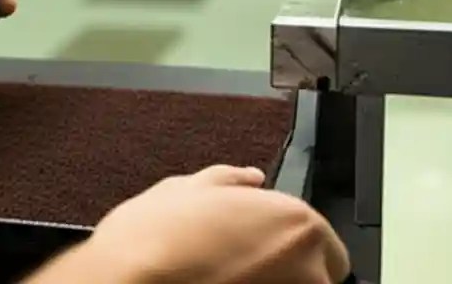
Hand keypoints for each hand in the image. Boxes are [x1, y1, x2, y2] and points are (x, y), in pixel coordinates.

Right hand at [30, 165, 349, 283]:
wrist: (123, 283)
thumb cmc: (153, 240)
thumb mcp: (188, 189)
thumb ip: (231, 180)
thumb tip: (249, 177)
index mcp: (296, 225)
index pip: (327, 248)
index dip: (293, 248)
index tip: (266, 252)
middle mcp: (306, 270)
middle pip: (317, 278)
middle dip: (286, 272)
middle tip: (240, 268)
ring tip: (226, 280)